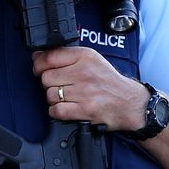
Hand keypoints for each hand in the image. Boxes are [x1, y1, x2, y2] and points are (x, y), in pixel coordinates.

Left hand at [33, 46, 148, 132]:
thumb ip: (66, 56)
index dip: (39, 64)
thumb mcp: (92, 60)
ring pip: (50, 95)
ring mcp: (85, 92)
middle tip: (59, 86)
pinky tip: (65, 108)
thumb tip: (38, 56)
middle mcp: (85, 72)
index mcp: (85, 56)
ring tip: (65, 98)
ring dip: (54, 99)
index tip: (39, 69)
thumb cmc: (110, 82)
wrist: (130, 103)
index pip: (50, 57)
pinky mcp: (85, 110)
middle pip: (47, 77)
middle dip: (49, 84)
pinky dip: (56, 112)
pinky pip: (57, 111)